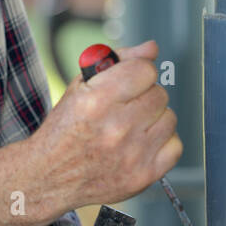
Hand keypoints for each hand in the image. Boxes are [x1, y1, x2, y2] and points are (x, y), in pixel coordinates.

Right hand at [24, 40, 182, 213]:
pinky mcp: (143, 175)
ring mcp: (133, 154)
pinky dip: (162, 143)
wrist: (49, 177)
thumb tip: (151, 48)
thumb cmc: (63, 131)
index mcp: (98, 101)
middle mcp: (117, 128)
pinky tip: (142, 144)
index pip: (146, 70)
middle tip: (125, 107)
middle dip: (144, 96)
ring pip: (170, 118)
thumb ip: (117, 63)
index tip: (129, 81)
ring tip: (131, 127)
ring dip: (154, 120)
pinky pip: (175, 146)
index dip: (138, 72)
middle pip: (159, 94)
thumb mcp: (79, 88)